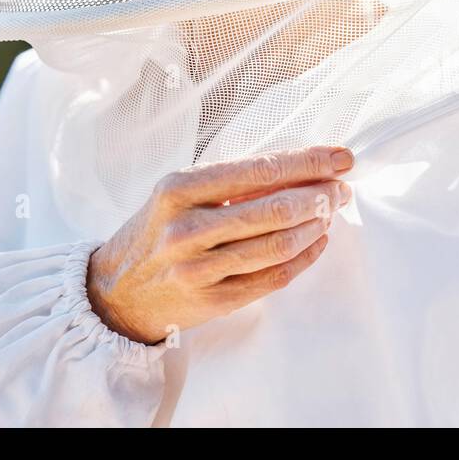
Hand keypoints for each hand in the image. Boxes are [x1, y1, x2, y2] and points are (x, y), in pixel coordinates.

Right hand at [86, 146, 353, 343]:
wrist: (116, 290)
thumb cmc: (158, 230)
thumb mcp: (180, 192)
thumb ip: (234, 180)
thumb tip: (303, 167)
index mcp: (179, 189)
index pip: (260, 170)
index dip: (309, 163)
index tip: (342, 158)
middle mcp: (187, 228)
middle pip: (277, 210)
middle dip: (321, 196)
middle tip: (341, 189)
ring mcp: (200, 269)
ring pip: (280, 245)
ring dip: (317, 226)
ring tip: (331, 213)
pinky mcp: (214, 301)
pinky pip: (275, 277)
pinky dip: (305, 257)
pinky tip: (317, 241)